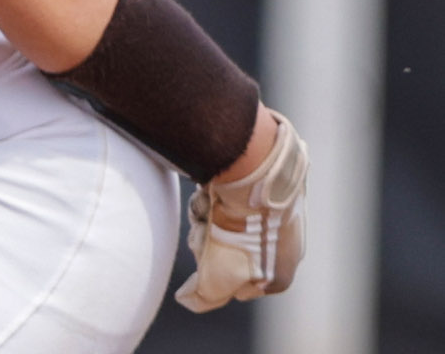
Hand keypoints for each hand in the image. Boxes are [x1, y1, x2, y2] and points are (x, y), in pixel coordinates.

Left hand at [175, 111, 307, 312]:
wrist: (256, 169)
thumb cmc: (242, 226)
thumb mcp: (219, 276)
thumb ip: (204, 295)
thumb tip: (187, 300)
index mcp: (281, 270)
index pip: (237, 285)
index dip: (217, 273)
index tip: (212, 260)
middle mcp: (281, 240)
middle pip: (223, 251)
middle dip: (208, 241)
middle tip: (209, 228)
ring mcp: (270, 210)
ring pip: (217, 222)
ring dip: (205, 215)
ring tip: (211, 203)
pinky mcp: (256, 185)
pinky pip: (219, 196)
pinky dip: (208, 194)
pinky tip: (210, 187)